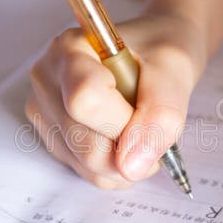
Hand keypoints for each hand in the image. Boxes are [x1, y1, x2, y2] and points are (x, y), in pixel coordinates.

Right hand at [25, 12, 206, 188]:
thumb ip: (161, 113)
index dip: (125, 120)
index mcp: (70, 49)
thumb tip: (133, 166)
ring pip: (87, 165)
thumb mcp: (175, 68)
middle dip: (131, 144)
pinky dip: (120, 168)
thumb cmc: (162, 50)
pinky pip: (89, 173)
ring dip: (129, 160)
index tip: (148, 108)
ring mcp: (46, 113)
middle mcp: (48, 81)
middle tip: (153, 119)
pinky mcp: (54, 139)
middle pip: (85, 142)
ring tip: (142, 125)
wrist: (156, 54)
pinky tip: (129, 139)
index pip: (85, 101)